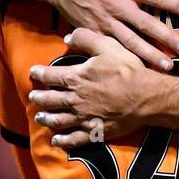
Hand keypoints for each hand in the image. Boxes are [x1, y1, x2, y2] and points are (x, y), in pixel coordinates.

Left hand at [28, 29, 163, 147]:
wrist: (146, 97)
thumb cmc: (128, 70)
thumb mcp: (107, 46)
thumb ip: (85, 39)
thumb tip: (67, 37)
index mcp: (76, 78)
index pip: (51, 76)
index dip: (39, 73)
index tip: (33, 72)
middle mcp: (75, 100)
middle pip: (51, 100)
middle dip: (39, 98)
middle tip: (32, 96)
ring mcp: (84, 118)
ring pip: (58, 120)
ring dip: (47, 118)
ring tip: (39, 117)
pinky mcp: (95, 131)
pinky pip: (75, 139)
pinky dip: (63, 141)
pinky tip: (56, 141)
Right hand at [32, 0, 178, 70]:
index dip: (178, 6)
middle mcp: (117, 6)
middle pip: (147, 25)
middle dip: (167, 38)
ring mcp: (104, 22)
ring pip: (131, 42)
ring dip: (150, 55)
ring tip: (167, 66)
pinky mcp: (92, 32)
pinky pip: (111, 48)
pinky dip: (124, 59)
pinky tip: (137, 68)